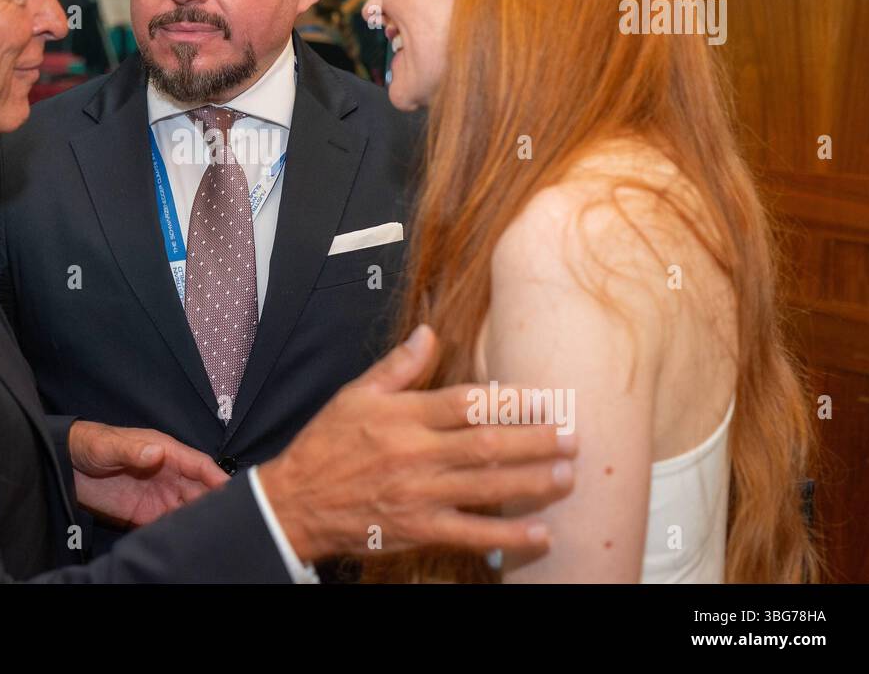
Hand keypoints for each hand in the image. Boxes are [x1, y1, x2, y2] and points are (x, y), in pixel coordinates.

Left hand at [68, 420, 228, 528]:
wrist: (65, 465)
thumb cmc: (90, 445)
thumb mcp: (108, 446)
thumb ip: (132, 450)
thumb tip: (157, 453)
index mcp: (165, 452)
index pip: (199, 465)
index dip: (218, 478)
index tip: (234, 492)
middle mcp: (168, 474)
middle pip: (200, 490)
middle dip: (214, 504)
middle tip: (228, 522)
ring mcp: (158, 496)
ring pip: (188, 509)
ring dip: (199, 521)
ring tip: (211, 537)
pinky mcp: (144, 514)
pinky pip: (168, 524)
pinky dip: (178, 533)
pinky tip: (187, 544)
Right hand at [257, 324, 578, 562]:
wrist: (296, 501)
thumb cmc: (326, 445)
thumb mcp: (355, 395)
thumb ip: (398, 366)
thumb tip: (428, 334)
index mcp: (403, 417)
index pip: (464, 403)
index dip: (508, 400)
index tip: (543, 398)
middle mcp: (416, 454)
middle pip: (487, 445)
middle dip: (536, 441)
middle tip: (572, 437)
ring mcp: (420, 495)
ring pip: (488, 487)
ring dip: (533, 482)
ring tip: (568, 475)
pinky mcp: (419, 529)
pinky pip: (472, 533)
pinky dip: (508, 534)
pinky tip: (540, 532)